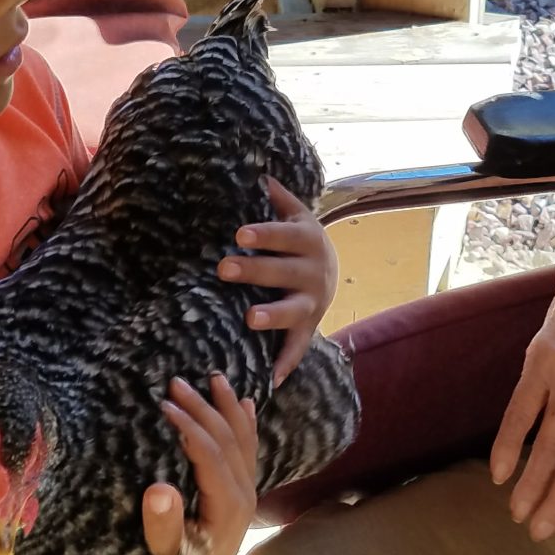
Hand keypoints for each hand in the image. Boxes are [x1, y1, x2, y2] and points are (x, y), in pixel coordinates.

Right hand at [142, 374, 258, 554]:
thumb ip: (163, 526)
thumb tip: (157, 489)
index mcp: (228, 507)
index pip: (211, 455)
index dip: (189, 427)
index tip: (164, 405)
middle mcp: (244, 496)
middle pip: (228, 440)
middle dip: (204, 408)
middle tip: (176, 381)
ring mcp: (248, 494)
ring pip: (243, 440)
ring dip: (228, 406)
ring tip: (214, 376)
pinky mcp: (244, 495)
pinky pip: (249, 450)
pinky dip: (247, 423)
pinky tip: (247, 403)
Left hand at [219, 176, 339, 385]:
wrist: (330, 272)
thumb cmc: (299, 241)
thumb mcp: (296, 216)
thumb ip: (280, 198)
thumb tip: (261, 175)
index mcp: (308, 241)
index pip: (285, 236)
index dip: (264, 234)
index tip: (239, 232)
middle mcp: (314, 273)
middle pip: (282, 271)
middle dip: (255, 269)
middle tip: (223, 267)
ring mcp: (312, 303)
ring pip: (293, 311)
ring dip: (273, 315)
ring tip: (250, 318)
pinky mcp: (308, 328)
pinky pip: (298, 349)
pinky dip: (285, 364)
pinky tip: (269, 379)